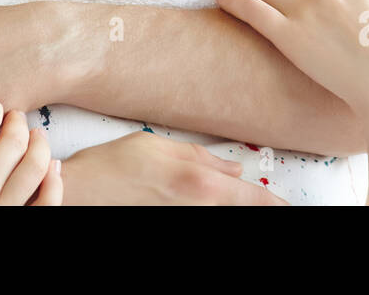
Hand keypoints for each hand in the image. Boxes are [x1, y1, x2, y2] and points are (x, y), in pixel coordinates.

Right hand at [0, 98, 61, 204]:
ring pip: (38, 166)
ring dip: (40, 145)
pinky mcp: (14, 228)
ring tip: (33, 138)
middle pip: (16, 138)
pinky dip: (54, 180)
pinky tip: (50, 169)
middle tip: (13, 119)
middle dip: (17, 122)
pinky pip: (48, 202)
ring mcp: (0, 213)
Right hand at [61, 131, 287, 204]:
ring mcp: (182, 220)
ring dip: (236, 207)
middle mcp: (195, 208)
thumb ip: (201, 157)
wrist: (82, 193)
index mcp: (198, 184)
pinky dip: (215, 211)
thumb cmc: (113, 166)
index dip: (273, 203)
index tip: (287, 205)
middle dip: (256, 205)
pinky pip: (202, 219)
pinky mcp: (169, 222)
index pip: (250, 198)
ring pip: (222, 215)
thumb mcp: (159, 145)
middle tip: (274, 202)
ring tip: (250, 199)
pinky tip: (216, 203)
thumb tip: (234, 170)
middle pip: (239, 211)